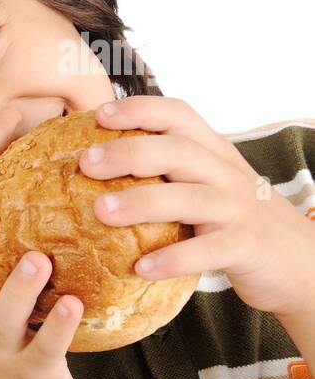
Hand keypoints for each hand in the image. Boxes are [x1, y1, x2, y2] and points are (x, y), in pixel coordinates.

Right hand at [0, 201, 84, 378]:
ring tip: (37, 258)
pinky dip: (58, 326)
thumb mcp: (0, 319)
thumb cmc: (20, 359)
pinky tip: (74, 304)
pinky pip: (45, 348)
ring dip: (18, 287)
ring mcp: (4, 352)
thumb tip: (28, 225)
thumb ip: (3, 282)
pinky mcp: (36, 373)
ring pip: (2, 317)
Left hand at [85, 96, 314, 318]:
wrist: (302, 261)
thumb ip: (168, 174)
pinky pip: (208, 250)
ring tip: (101, 211)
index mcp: (214, 153)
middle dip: (128, 152)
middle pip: (178, 151)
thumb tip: (94, 171)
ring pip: (190, 198)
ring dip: (142, 202)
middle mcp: (227, 174)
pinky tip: (141, 269)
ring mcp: (239, 209)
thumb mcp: (208, 186)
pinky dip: (174, 258)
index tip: (98, 115)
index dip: (140, 109)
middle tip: (85, 162)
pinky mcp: (247, 247)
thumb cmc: (236, 222)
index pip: (179, 115)